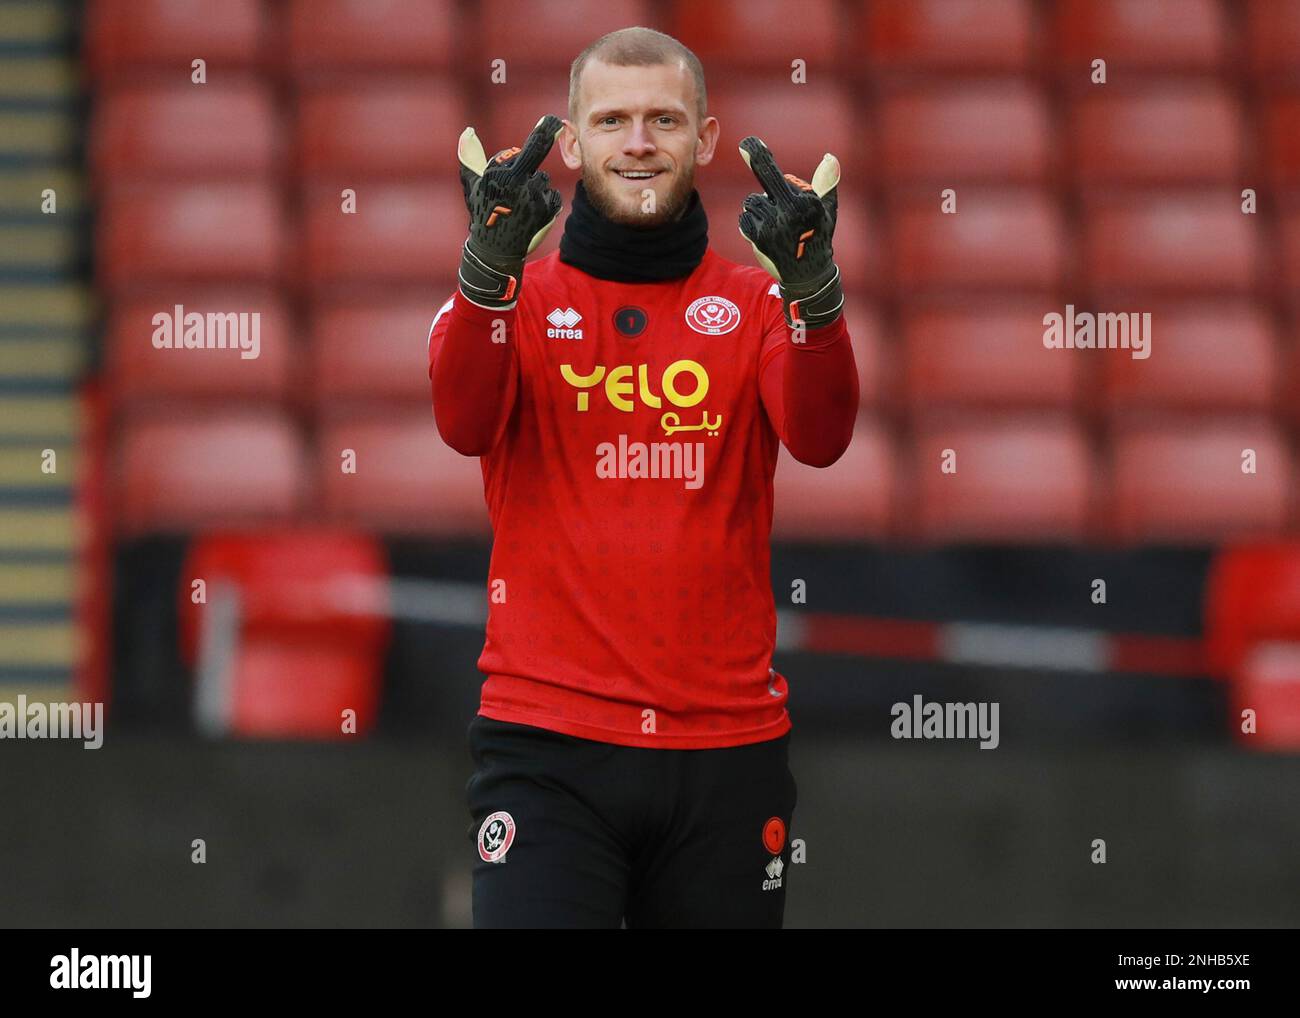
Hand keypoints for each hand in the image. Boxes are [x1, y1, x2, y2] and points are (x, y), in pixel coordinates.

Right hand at [456, 115, 563, 308]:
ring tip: (517, 204)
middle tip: (522, 176)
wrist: (496, 250)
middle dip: (526, 166)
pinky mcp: (549, 212)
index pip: (533, 146)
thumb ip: (470, 156)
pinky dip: (543, 200)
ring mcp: (539, 200)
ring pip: (542, 180)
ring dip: (532, 186)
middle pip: (534, 161)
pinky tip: (529, 211)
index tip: (555, 119)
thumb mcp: (472, 184)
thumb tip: (468, 131)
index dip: (546, 131)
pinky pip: (552, 195)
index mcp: (507, 176)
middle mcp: (526, 187)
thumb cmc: (481, 212)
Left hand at [738, 136, 843, 328]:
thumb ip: (826, 183)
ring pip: (752, 202)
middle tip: (778, 203)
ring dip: (760, 208)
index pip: (774, 174)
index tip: (747, 143)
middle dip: (769, 192)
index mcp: (803, 202)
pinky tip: (767, 233)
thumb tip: (829, 157)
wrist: (807, 276)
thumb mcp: (828, 210)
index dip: (758, 156)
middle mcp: (785, 214)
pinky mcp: (757, 239)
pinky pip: (745, 219)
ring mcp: (769, 227)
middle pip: (763, 186)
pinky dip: (752, 223)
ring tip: (777, 223)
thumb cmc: (819, 236)